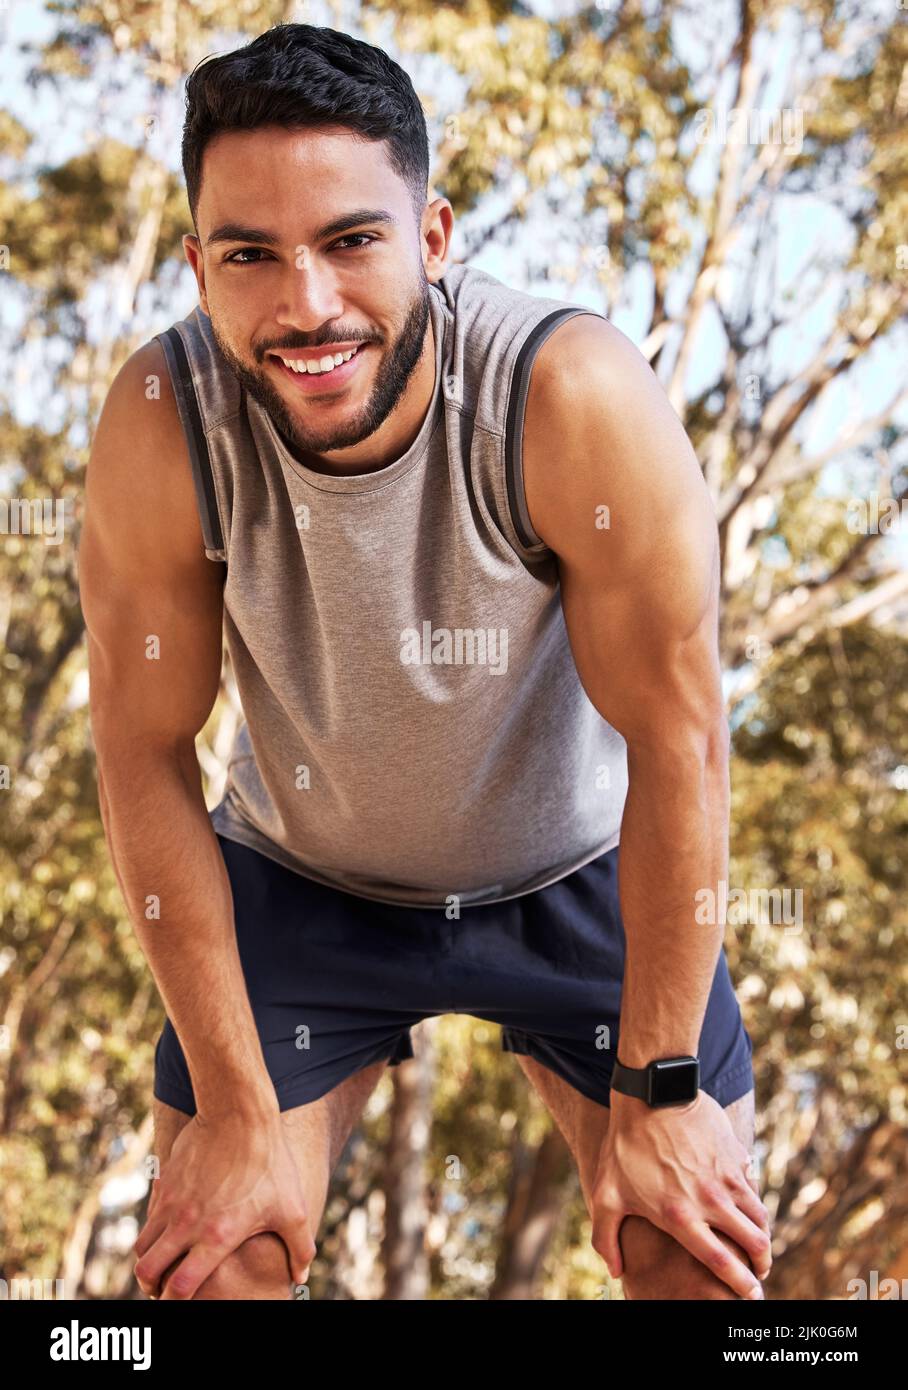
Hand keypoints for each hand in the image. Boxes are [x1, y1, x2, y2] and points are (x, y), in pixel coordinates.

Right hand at [134, 1109, 315, 1299]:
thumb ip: (300, 1247)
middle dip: (152, 1287)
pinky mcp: (165, 1182)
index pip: (180, 1287)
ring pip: (142, 1246)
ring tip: (164, 1263)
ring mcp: (172, 1202)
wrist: (240, 1113)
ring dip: (149, 1260)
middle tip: (162, 1289)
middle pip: (148, 1272)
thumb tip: (300, 1274)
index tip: (179, 1303)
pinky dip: (153, 1230)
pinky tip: (171, 1227)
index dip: (174, 1303)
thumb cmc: (270, 1161)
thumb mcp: (293, 1207)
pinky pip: (149, 1216)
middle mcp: (187, 1224)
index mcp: (217, 1237)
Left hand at [591, 1089, 771, 1299]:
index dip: (741, 1283)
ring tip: (756, 1241)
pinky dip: (753, 1201)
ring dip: (762, 1234)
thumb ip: (606, 1237)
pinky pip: (753, 1186)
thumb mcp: (605, 1193)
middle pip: (755, 1243)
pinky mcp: (735, 1155)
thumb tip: (615, 1270)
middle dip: (762, 1264)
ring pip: (760, 1216)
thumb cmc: (625, 1145)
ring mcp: (727, 1177)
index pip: (722, 1262)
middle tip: (759, 1271)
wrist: (652, 1093)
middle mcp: (711, 1200)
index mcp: (682, 1216)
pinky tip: (744, 1204)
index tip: (751, 1295)